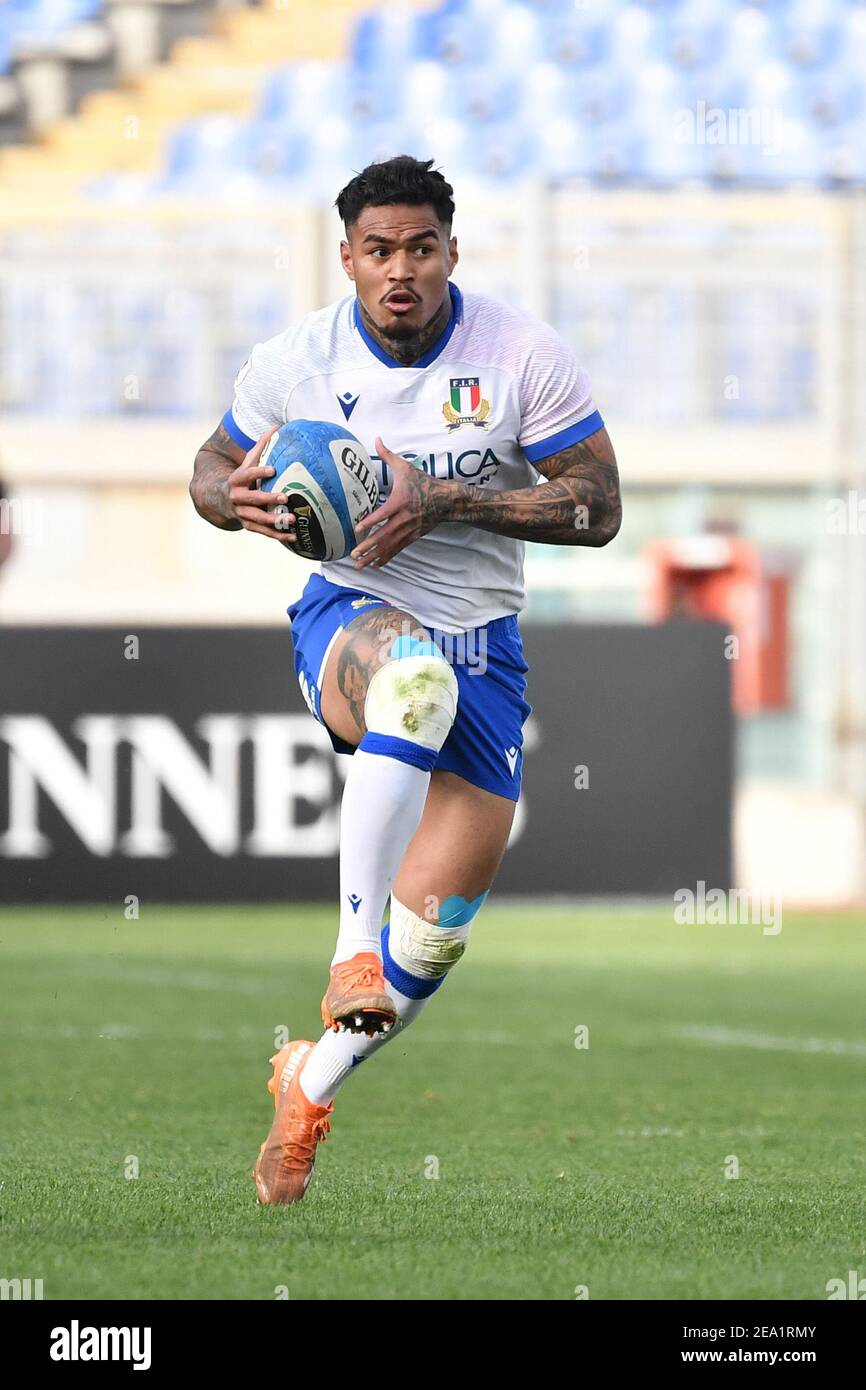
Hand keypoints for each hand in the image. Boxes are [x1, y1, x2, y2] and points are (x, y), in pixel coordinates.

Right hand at [225, 428, 296, 544]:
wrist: (219, 499)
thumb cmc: (241, 477)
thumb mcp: (247, 461)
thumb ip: (261, 445)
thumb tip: (277, 425)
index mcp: (237, 480)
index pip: (247, 475)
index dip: (259, 472)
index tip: (273, 470)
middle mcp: (237, 498)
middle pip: (252, 499)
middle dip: (268, 498)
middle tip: (285, 496)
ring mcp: (241, 513)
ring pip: (257, 519)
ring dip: (274, 520)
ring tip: (292, 519)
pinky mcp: (248, 525)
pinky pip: (263, 532)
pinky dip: (278, 535)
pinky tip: (293, 536)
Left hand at [351, 436, 451, 569]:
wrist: (446, 500)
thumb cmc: (423, 482)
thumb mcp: (406, 468)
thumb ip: (388, 455)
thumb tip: (376, 438)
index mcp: (400, 502)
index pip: (383, 514)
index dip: (370, 522)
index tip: (357, 529)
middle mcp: (404, 519)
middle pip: (384, 535)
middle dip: (368, 546)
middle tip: (354, 554)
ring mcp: (408, 530)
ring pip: (389, 546)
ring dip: (373, 557)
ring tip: (359, 565)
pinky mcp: (413, 537)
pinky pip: (397, 550)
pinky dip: (386, 558)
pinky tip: (375, 565)